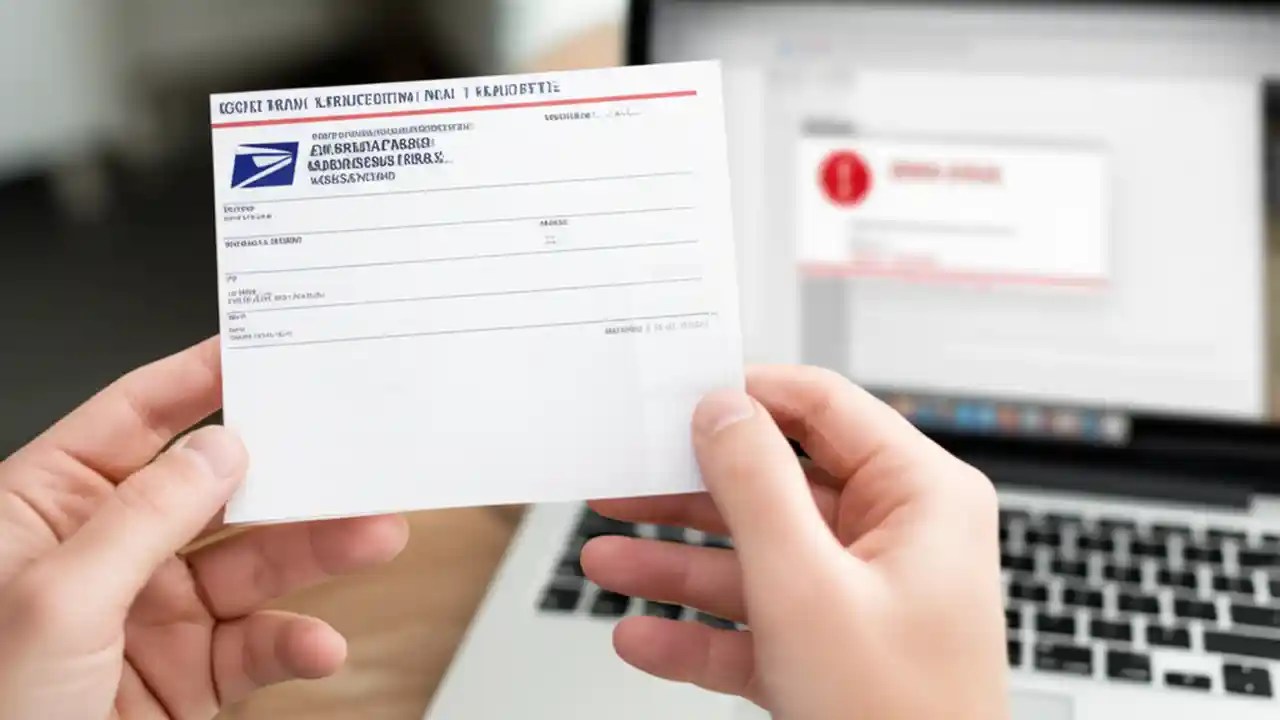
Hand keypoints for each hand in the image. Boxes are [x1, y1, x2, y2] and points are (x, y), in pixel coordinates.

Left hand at [0, 338, 408, 719]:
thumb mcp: (55, 602)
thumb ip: (143, 518)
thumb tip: (216, 451)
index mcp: (45, 510)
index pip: (132, 419)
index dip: (199, 378)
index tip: (266, 351)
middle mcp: (105, 554)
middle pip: (215, 492)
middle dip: (289, 476)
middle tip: (349, 454)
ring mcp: (152, 616)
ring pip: (253, 566)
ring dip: (318, 553)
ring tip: (373, 536)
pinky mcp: (188, 674)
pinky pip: (256, 647)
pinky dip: (295, 645)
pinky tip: (318, 645)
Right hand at [584, 366, 1006, 718]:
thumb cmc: (901, 717)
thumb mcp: (807, 587)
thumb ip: (755, 486)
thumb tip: (722, 411)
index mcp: (919, 497)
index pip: (823, 408)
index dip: (746, 396)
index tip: (678, 397)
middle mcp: (894, 537)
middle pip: (774, 485)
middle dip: (689, 493)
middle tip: (625, 479)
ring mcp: (860, 597)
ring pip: (754, 558)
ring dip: (677, 566)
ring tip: (607, 561)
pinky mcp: (830, 650)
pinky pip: (755, 624)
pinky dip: (699, 632)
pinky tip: (642, 637)